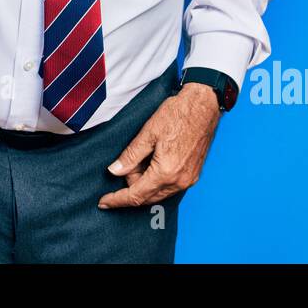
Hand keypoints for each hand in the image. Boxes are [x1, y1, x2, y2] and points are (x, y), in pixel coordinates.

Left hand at [98, 83, 220, 208]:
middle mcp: (179, 181)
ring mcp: (188, 179)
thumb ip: (130, 156)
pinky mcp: (193, 174)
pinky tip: (152, 162)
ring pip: (158, 193)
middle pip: (147, 197)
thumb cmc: (178, 114)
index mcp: (165, 172)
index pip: (136, 195)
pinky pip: (170, 187)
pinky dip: (157, 180)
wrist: (203, 105)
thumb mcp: (148, 133)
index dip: (117, 200)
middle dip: (132, 185)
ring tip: (141, 158)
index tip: (104, 202)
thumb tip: (115, 171)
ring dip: (145, 182)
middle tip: (126, 164)